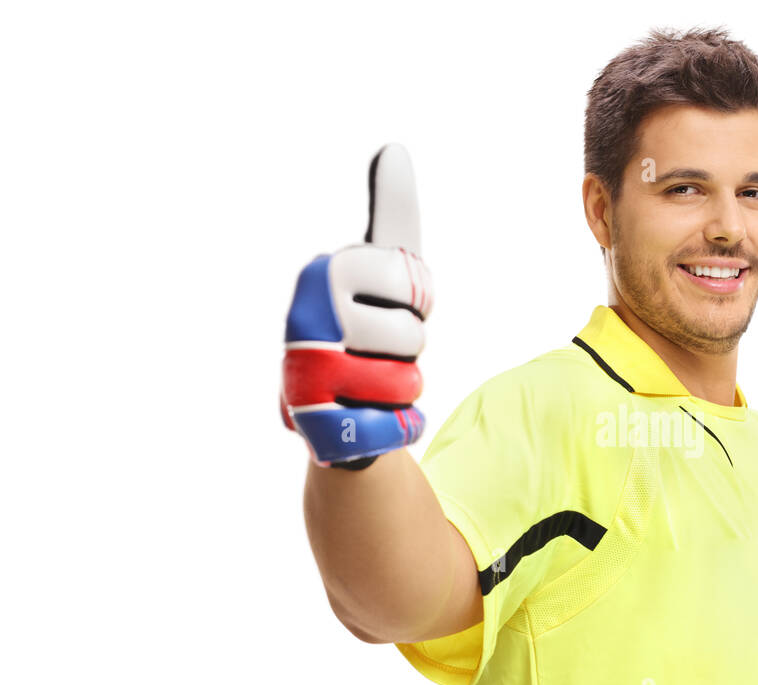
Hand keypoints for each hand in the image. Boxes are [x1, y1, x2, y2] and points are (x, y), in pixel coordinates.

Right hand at [280, 143, 431, 466]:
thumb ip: (394, 215)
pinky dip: (398, 429)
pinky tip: (369, 418)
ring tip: (369, 381)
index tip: (390, 305)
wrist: (333, 406)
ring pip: (406, 385)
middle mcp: (305, 318)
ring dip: (403, 390)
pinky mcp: (316, 429)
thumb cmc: (367, 327)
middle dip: (410, 351)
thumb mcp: (383, 270)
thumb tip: (394, 148)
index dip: (417, 302)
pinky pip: (395, 428)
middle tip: (376, 350)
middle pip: (412, 337)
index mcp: (325, 271)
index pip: (415, 284)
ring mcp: (305, 374)